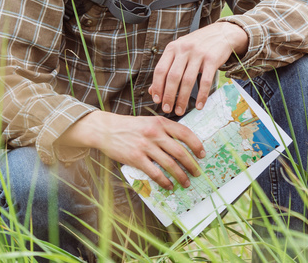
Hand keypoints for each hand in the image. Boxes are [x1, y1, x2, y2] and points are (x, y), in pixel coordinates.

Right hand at [60, 111, 205, 189]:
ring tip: (186, 182)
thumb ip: (164, 130)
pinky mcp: (136, 158)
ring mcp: (145, 146)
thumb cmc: (129, 126)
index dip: (196, 144)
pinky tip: (169, 185)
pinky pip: (154, 172)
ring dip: (180, 175)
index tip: (202, 154)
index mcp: (160, 122)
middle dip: (191, 164)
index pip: (185, 132)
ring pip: (169, 164)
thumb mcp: (149, 121)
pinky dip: (164, 181)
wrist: (105, 129)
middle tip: (197, 172)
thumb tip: (182, 144)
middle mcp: (155, 133)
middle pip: (180, 151)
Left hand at [149, 21, 248, 116]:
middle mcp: (184, 49)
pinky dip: (201, 96)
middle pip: (173, 77)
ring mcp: (199, 54)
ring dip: (182, 99)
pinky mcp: (212, 60)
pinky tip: (198, 105)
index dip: (157, 86)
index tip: (156, 100)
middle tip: (167, 109)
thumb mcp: (180, 51)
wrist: (222, 33)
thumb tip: (153, 90)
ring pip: (187, 81)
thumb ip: (167, 68)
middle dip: (168, 96)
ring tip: (180, 110)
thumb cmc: (198, 44)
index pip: (160, 70)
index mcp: (173, 47)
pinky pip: (205, 81)